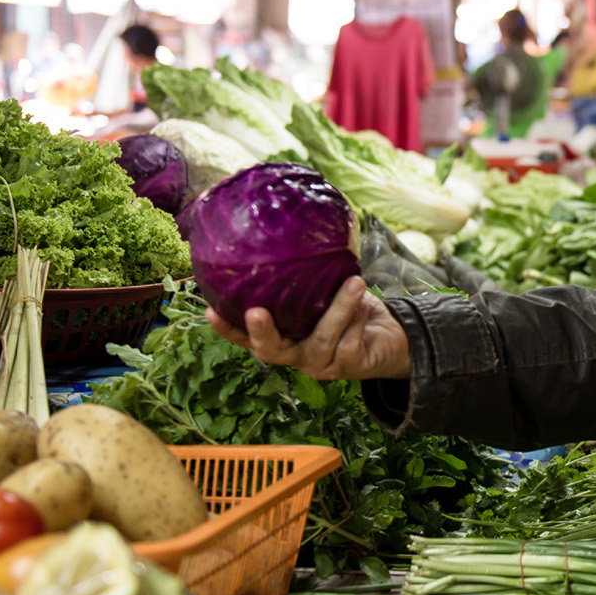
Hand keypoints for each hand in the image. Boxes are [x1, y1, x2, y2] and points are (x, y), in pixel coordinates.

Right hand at [206, 276, 411, 380]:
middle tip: (256, 312)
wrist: (385, 334)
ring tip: (354, 281)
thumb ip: (307, 271)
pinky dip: (357, 317)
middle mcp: (294, 354)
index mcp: (281, 335)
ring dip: (338, 309)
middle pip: (270, 351)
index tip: (209, 310)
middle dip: (262, 332)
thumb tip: (291, 227)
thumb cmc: (347, 305)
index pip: (245, 336)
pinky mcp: (345, 367)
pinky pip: (349, 341)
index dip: (227, 327)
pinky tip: (364, 302)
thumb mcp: (325, 286)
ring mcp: (318, 364)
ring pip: (321, 340)